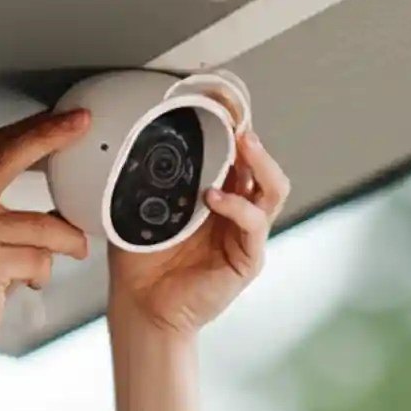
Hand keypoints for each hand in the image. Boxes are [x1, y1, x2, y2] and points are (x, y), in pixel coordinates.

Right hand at [0, 110, 91, 354]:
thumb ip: (9, 206)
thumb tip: (62, 188)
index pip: (0, 145)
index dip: (37, 126)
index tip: (70, 115)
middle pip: (9, 156)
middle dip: (49, 136)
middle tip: (82, 125)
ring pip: (44, 225)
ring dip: (67, 243)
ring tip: (71, 252)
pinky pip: (39, 260)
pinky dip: (43, 274)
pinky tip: (29, 281)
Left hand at [108, 131, 289, 334]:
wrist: (142, 305)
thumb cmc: (142, 259)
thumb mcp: (143, 207)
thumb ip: (150, 178)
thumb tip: (138, 140)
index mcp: (215, 196)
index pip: (237, 156)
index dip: (235, 131)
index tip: (223, 105)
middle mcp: (236, 212)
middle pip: (263, 167)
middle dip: (254, 139)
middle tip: (237, 120)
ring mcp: (246, 234)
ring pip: (272, 190)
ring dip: (260, 163)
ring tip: (243, 144)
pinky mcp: (248, 258)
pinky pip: (253, 225)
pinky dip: (237, 206)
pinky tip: (214, 197)